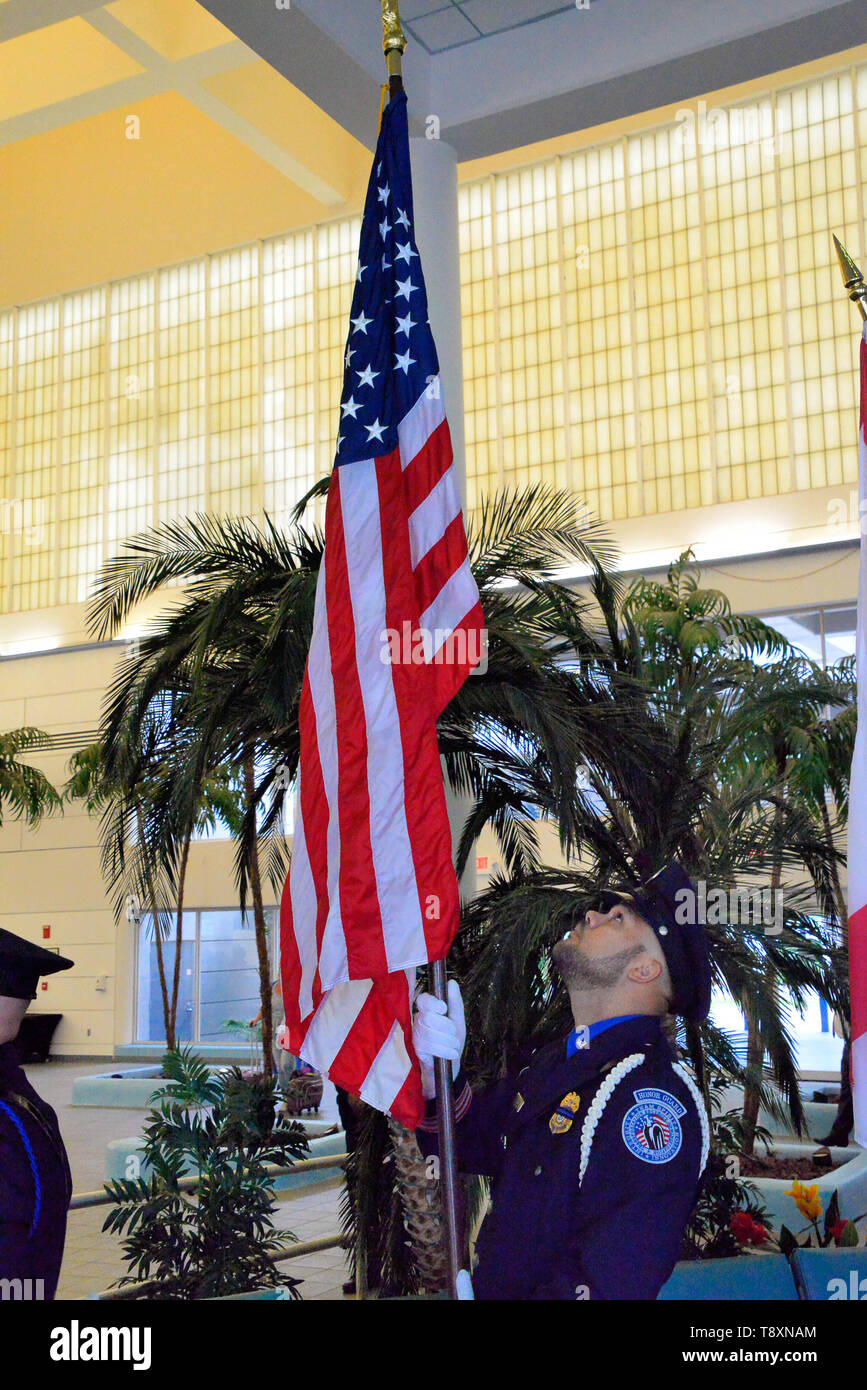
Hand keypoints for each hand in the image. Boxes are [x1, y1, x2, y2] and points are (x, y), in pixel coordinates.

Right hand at [412, 980, 465, 1099]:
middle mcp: (419, 1020)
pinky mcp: (416, 1048)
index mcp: (428, 1010)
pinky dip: (445, 1051)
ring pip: (430, 1033)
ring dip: (448, 1041)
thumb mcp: (458, 1020)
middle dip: (446, 1027)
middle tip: (454, 1034)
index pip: (423, 999)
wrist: (450, 1065)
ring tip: (453, 1046)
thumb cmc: (452, 1040)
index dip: (432, 1003)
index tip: (443, 1008)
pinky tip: (450, 1053)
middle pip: (429, 1017)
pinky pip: (430, 1047)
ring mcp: (416, 1034)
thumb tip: (451, 982)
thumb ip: (455, 1002)